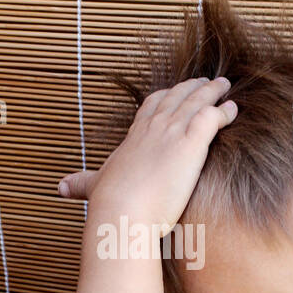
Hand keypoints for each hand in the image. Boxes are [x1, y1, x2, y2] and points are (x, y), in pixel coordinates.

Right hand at [57, 76, 236, 226]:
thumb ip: (81, 184)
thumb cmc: (110, 203)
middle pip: (175, 98)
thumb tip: (60, 188)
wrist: (122, 210)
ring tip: (223, 86)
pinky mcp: (190, 143)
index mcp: (134, 137)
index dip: (165, 98)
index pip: (150, 108)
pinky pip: (211, 118)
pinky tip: (233, 109)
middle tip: (206, 81)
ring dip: (211, 92)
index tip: (174, 91)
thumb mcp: (95, 187)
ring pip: (195, 101)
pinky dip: (223, 111)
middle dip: (191, 87)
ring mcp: (172, 133)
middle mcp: (153, 129)